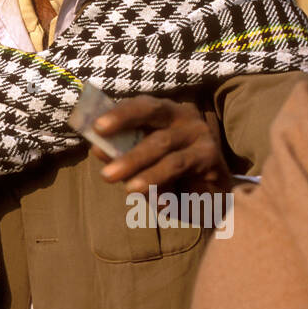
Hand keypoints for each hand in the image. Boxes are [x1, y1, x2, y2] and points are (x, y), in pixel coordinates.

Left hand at [92, 96, 231, 195]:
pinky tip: (160, 203)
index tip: (96, 127)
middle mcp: (183, 116)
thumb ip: (122, 154)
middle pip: (153, 115)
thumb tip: (98, 149)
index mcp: (163, 111)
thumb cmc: (169, 173)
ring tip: (129, 189)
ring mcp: (199, 133)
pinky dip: (167, 185)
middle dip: (126, 138)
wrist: (210, 197)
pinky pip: (182, 168)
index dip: (119, 114)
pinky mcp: (211, 156)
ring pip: (164, 145)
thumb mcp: (141, 164)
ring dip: (144, 169)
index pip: (140, 105)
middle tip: (103, 164)